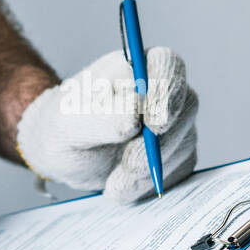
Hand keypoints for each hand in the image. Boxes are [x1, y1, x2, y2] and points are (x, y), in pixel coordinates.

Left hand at [15, 47, 197, 201]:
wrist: (64, 153)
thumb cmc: (64, 125)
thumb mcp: (70, 121)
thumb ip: (101, 114)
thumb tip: (135, 113)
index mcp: (134, 67)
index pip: (166, 63)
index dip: (168, 90)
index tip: (152, 123)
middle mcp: (161, 92)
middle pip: (186, 106)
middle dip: (159, 141)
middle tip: (130, 164)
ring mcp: (174, 124)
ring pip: (183, 143)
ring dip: (150, 169)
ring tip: (114, 181)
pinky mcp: (177, 155)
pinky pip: (178, 171)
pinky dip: (150, 184)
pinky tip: (121, 185)